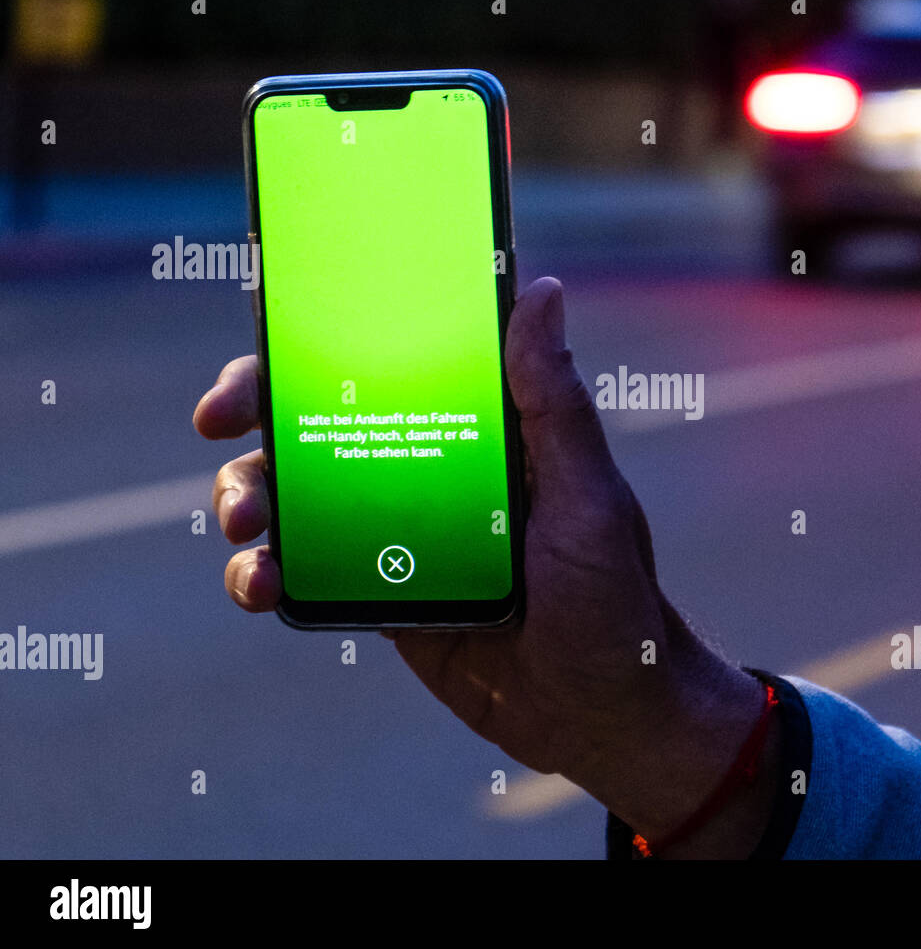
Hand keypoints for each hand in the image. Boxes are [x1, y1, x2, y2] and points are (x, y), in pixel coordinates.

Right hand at [193, 277, 778, 856]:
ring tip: (244, 527)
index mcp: (481, 431)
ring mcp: (399, 535)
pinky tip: (259, 586)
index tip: (266, 321)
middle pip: (323, 422)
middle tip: (218, 423)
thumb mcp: (588, 495)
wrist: (601, 718)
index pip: (395, 362)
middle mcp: (431, 471)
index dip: (326, 339)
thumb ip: (555, 403)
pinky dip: (264, 573)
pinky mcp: (379, 596)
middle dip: (257, 414)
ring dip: (248, 496)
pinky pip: (303, 573)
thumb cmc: (615, 598)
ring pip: (297, 497)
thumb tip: (544, 290)